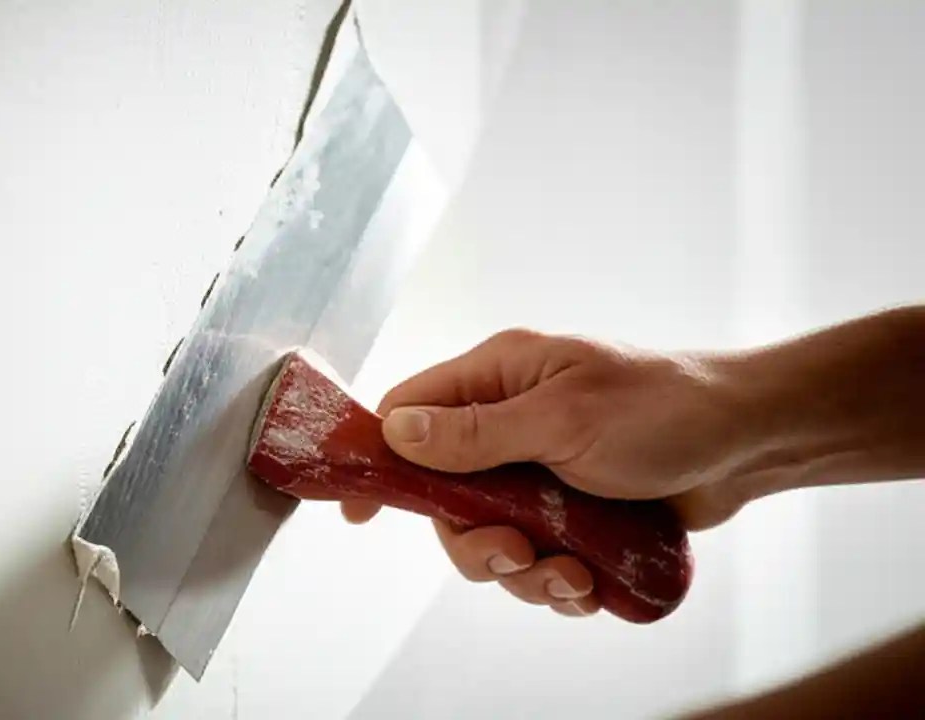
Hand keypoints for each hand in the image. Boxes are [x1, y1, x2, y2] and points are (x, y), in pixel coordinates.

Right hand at [342, 328, 752, 616]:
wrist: (748, 443)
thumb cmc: (664, 408)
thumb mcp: (564, 417)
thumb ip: (477, 431)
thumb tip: (395, 430)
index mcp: (498, 377)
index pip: (409, 411)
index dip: (379, 457)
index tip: (358, 512)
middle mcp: (508, 424)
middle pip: (446, 498)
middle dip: (476, 541)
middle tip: (515, 553)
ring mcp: (538, 473)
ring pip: (491, 539)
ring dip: (524, 572)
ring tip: (573, 576)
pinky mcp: (570, 514)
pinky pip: (536, 561)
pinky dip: (556, 583)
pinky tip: (590, 585)